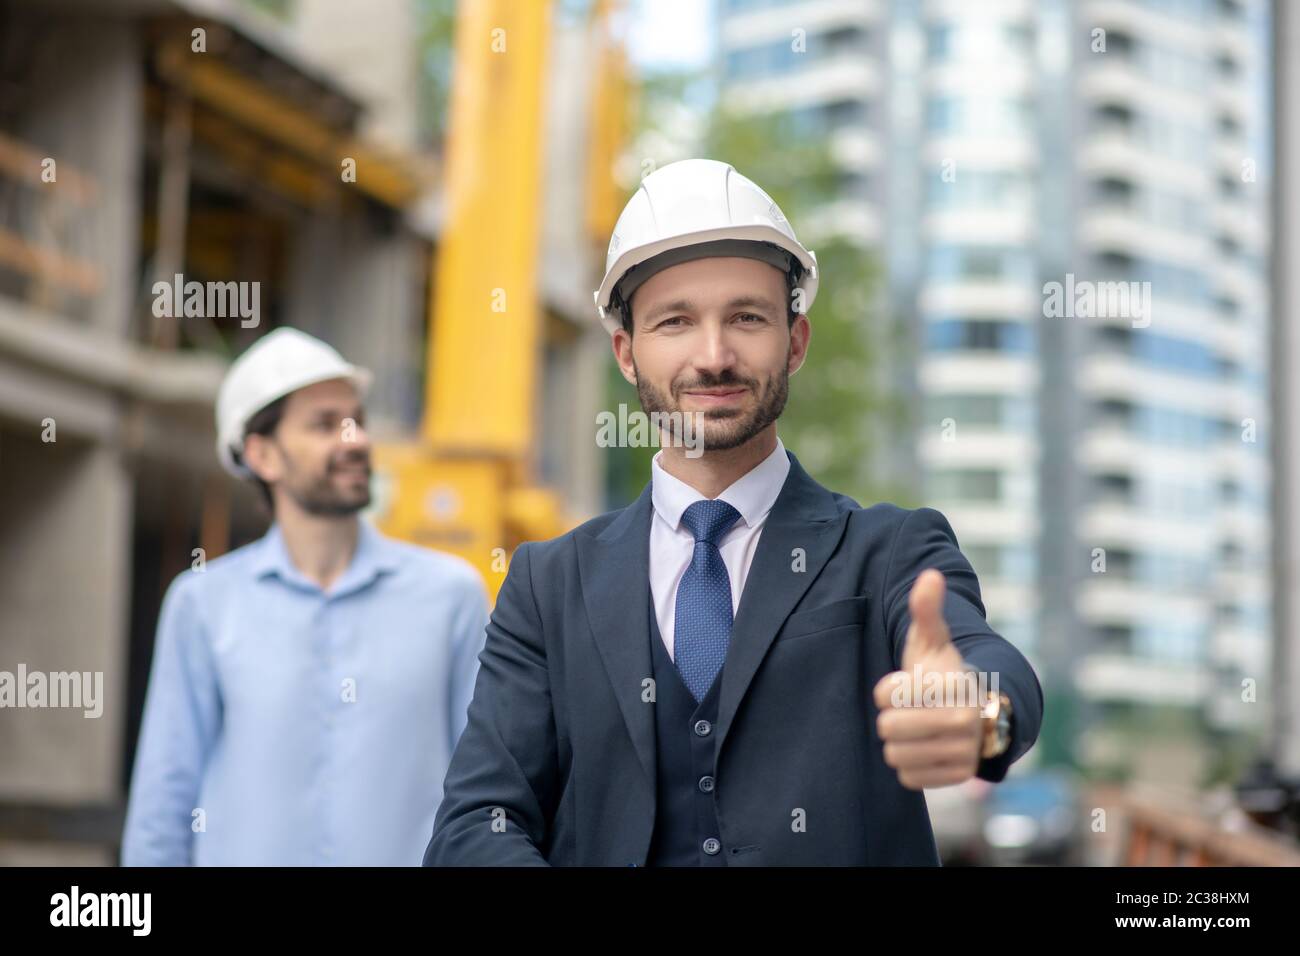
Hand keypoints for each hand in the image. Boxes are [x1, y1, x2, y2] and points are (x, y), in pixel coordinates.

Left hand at [872, 569, 982, 789]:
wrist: (977, 713)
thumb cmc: (943, 674)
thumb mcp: (932, 641)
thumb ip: (926, 609)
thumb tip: (930, 575)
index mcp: (951, 684)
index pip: (885, 695)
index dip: (888, 690)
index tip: (905, 687)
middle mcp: (962, 720)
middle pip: (887, 728)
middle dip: (891, 719)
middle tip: (910, 711)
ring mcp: (964, 751)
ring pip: (895, 755)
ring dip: (900, 743)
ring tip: (918, 730)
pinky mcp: (958, 776)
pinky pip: (908, 777)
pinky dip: (911, 765)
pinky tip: (926, 749)